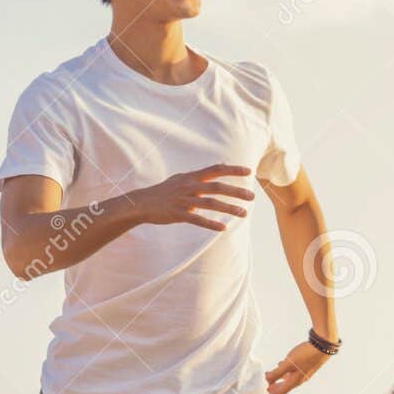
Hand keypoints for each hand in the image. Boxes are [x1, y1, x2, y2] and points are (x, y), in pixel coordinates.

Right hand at [131, 164, 254, 231]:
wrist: (141, 203)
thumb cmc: (164, 191)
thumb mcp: (181, 179)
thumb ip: (200, 175)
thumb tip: (219, 165)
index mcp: (191, 177)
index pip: (215, 170)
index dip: (232, 170)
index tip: (249, 171)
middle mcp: (188, 186)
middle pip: (216, 187)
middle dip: (235, 191)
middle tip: (252, 197)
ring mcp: (183, 200)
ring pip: (210, 203)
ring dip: (228, 208)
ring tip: (244, 213)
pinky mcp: (177, 213)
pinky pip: (197, 219)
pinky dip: (211, 224)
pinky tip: (223, 228)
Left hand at [266, 339, 328, 393]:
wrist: (322, 346)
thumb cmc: (306, 355)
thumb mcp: (288, 364)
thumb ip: (276, 373)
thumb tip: (266, 380)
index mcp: (295, 381)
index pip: (280, 393)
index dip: (270, 393)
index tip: (261, 390)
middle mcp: (299, 380)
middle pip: (283, 387)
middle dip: (272, 386)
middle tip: (263, 383)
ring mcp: (303, 374)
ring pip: (288, 380)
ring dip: (278, 378)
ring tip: (270, 373)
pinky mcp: (305, 367)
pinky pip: (292, 373)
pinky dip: (284, 372)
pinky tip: (282, 364)